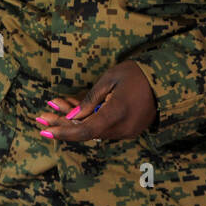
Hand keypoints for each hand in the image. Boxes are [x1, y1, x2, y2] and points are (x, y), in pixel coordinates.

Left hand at [33, 61, 158, 143]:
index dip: (63, 132)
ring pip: (93, 130)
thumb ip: (90, 99)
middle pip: (86, 132)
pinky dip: (87, 119)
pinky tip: (71, 110)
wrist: (165, 80)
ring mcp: (126, 131)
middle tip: (40, 119)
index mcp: (116, 114)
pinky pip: (103, 127)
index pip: (85, 130)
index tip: (45, 129)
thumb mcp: (110, 79)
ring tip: (51, 109)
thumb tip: (72, 116)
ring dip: (73, 121)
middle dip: (62, 124)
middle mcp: (121, 128)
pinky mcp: (128, 129)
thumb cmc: (136, 74)